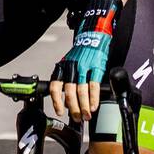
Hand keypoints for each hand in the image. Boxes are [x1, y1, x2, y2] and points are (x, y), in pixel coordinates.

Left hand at [49, 0, 119, 122]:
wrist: (94, 35)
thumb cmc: (81, 53)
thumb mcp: (69, 64)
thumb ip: (67, 81)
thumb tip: (65, 101)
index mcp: (63, 67)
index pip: (56, 86)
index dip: (56, 101)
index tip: (60, 111)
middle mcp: (71, 67)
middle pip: (69, 92)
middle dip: (73, 108)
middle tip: (78, 118)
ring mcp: (84, 67)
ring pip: (81, 91)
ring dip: (84, 106)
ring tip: (86, 115)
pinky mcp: (97, 67)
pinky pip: (94, 85)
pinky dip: (93, 98)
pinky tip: (93, 106)